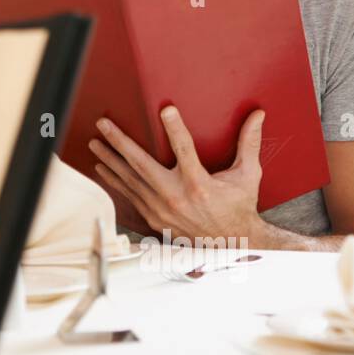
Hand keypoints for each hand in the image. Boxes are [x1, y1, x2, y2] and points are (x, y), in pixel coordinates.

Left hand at [88, 106, 265, 241]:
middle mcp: (176, 197)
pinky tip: (102, 167)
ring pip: (130, 180)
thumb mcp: (248, 175)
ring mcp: (161, 209)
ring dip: (110, 160)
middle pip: (142, 165)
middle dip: (119, 143)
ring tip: (94, 143)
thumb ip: (249, 143)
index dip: (175, 129)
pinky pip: (129, 195)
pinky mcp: (154, 217)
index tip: (166, 110)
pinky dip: (115, 180)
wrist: (231, 244)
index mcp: (200, 184)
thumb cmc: (240, 206)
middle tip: (103, 125)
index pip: (185, 150)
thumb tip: (259, 115)